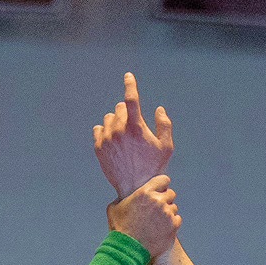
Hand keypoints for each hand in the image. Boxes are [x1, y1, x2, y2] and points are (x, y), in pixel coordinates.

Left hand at [94, 72, 173, 197]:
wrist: (134, 188)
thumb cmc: (153, 167)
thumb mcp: (166, 147)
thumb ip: (165, 125)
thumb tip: (158, 109)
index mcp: (136, 127)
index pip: (131, 99)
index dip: (130, 84)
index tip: (128, 76)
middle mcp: (118, 131)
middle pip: (120, 108)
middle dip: (127, 112)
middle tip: (133, 127)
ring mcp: (106, 139)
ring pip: (108, 118)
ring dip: (116, 122)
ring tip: (124, 137)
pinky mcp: (98, 147)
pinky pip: (98, 129)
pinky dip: (105, 131)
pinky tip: (114, 141)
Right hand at [107, 177, 180, 257]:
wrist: (127, 250)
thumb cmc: (119, 230)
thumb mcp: (114, 209)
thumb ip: (122, 198)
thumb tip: (124, 196)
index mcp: (145, 192)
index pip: (164, 180)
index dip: (162, 185)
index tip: (160, 191)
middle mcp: (158, 201)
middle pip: (170, 194)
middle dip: (165, 200)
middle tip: (157, 210)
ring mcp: (167, 213)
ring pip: (174, 207)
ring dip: (168, 212)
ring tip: (157, 222)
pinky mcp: (173, 226)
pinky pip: (177, 219)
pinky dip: (172, 223)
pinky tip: (162, 229)